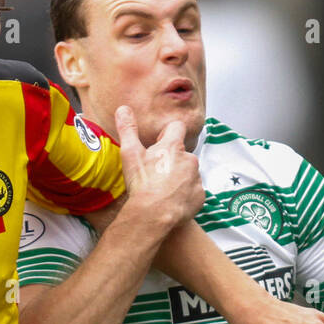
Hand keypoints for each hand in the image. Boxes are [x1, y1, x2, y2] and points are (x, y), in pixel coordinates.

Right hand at [115, 105, 203, 232]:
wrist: (154, 215)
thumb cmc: (142, 184)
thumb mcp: (130, 153)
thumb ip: (128, 129)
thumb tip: (123, 108)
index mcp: (173, 146)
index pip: (177, 127)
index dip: (167, 133)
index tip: (158, 142)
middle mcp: (190, 160)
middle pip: (183, 153)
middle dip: (173, 160)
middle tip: (156, 172)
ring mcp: (196, 179)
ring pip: (189, 173)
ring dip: (179, 178)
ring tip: (162, 190)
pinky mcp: (200, 197)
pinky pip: (194, 192)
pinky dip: (185, 195)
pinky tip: (171, 202)